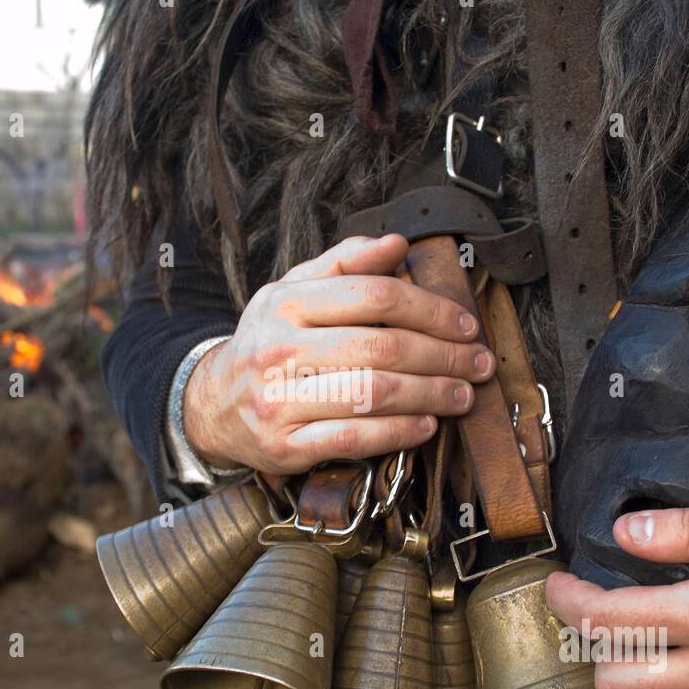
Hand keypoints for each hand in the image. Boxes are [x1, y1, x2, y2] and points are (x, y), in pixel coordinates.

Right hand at [183, 234, 494, 473]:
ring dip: (431, 395)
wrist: (211, 405)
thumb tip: (397, 243)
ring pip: (374, 393)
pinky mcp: (285, 446)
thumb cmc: (267, 344)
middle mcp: (280, 349)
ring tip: (462, 395)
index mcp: (286, 303)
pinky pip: (355, 437)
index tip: (464, 324)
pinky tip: (426, 424)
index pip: (375, 295)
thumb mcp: (292, 292)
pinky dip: (399, 431)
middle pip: (382, 347)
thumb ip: (343, 263)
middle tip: (477, 363)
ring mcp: (280, 400)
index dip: (430, 309)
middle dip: (443, 356)